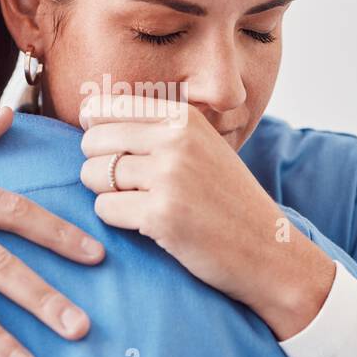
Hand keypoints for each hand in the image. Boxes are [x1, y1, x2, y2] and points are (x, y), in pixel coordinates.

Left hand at [77, 97, 332, 339]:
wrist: (269, 250)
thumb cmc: (227, 202)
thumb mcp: (200, 149)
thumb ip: (156, 130)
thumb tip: (87, 117)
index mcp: (184, 117)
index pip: (108, 106)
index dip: (95, 129)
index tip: (106, 150)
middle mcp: (176, 139)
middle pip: (94, 140)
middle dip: (98, 165)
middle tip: (125, 186)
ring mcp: (169, 176)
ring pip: (93, 174)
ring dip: (106, 194)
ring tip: (139, 204)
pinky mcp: (161, 214)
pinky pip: (104, 209)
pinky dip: (116, 220)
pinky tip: (146, 224)